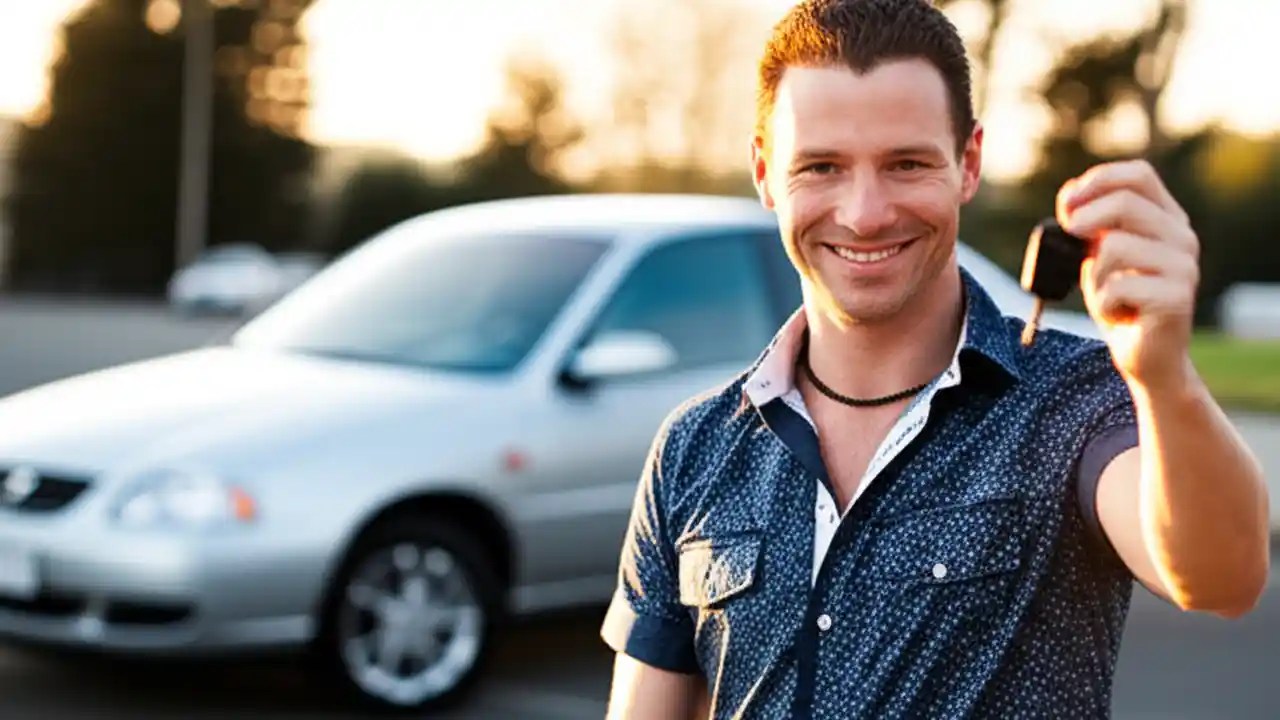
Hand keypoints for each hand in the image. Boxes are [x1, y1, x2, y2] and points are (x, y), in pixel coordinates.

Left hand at [1056, 160, 1199, 389]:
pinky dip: (1104, 303)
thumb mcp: (1100, 257)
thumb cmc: (1121, 302)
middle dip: (1083, 222)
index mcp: (1168, 219)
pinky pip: (1117, 286)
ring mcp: (1184, 268)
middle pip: (1124, 204)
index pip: (1139, 175)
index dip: (1098, 181)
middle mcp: (1183, 238)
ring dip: (1094, 275)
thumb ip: (1091, 227)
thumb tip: (1071, 201)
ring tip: (1105, 294)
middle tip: (1071, 244)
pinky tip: (1118, 315)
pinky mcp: (1176, 299)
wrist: (1147, 356)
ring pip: (1114, 246)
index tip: (1068, 204)